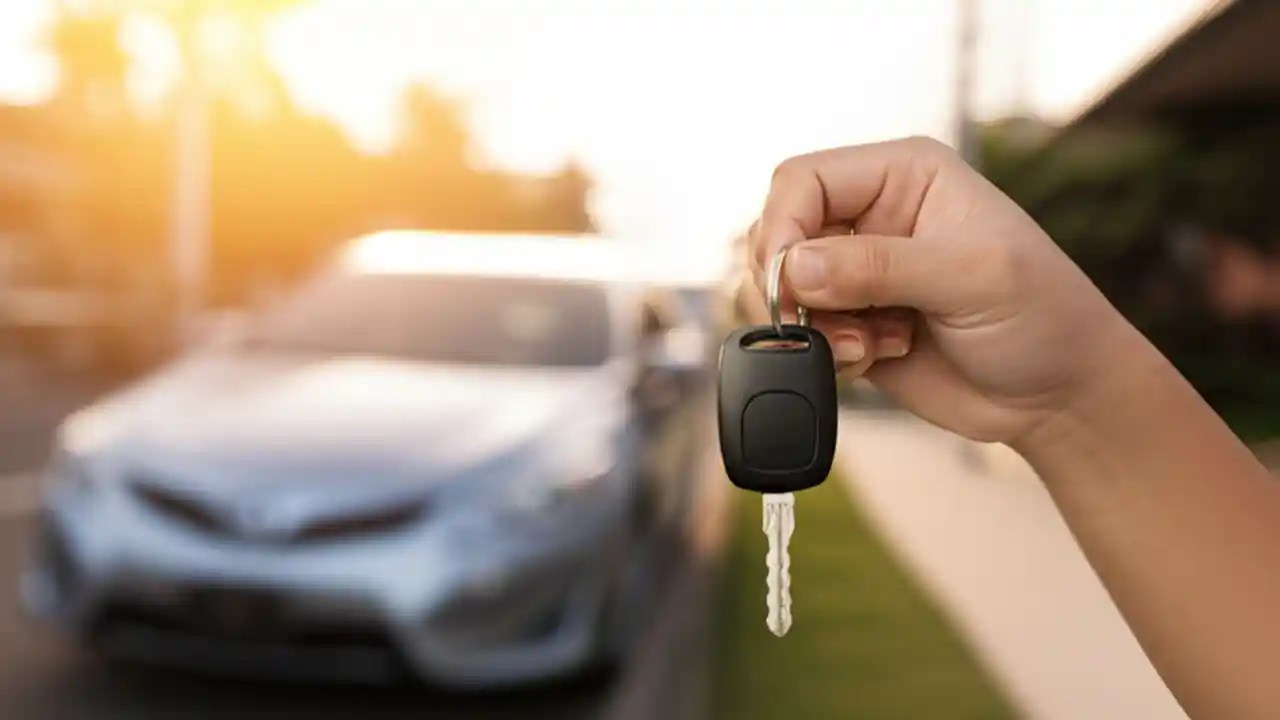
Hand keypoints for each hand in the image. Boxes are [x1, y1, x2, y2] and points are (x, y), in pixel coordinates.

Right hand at [750, 137, 1146, 444]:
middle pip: (778, 234)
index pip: (803, 181)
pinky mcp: (852, 324)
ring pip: (779, 288)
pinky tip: (879, 355)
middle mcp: (872, 216)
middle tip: (836, 319)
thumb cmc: (1043, 316)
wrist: (1059, 396)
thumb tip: (793, 268)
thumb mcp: (972, 276)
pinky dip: (825, 353)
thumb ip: (880, 266)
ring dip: (813, 324)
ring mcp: (858, 274)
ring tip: (871, 342)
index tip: (786, 280)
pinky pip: (799, 334)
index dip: (782, 227)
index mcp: (903, 174)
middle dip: (793, 284)